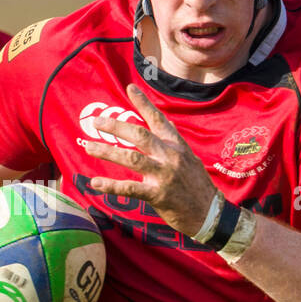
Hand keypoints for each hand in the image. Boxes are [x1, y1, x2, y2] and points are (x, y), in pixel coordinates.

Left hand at [82, 84, 217, 238]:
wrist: (211, 213)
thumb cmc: (196, 186)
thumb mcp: (188, 158)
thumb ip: (171, 143)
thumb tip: (160, 125)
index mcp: (176, 145)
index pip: (158, 119)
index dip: (143, 103)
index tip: (129, 88)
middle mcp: (170, 156)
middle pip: (139, 135)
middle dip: (116, 126)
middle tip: (97, 121)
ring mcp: (164, 175)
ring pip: (131, 159)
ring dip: (108, 152)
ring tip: (89, 148)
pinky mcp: (158, 194)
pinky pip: (130, 188)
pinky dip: (111, 185)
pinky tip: (95, 183)